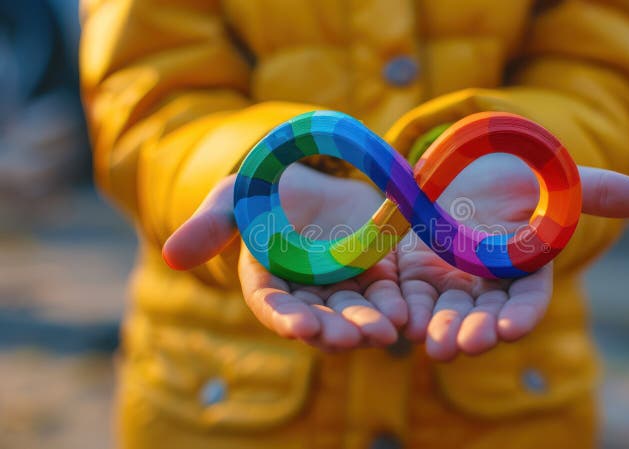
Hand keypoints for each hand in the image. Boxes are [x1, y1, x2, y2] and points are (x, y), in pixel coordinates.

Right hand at [162, 164, 405, 350]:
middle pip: (320, 316)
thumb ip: (209, 226)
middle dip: (336, 329)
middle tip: (355, 338)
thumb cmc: (261, 189)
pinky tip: (407, 313)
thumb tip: (170, 255)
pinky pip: (384, 291)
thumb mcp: (232, 199)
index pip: (274, 306)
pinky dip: (394, 303)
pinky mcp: (372, 271)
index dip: (287, 318)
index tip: (303, 327)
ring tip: (387, 332)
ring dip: (369, 323)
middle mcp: (304, 291)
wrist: (307, 176)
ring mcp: (340, 284)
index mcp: (267, 279)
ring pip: (355, 310)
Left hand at [397, 154, 628, 360]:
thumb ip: (591, 190)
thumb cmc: (515, 180)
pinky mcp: (417, 274)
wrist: (467, 172)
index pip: (527, 298)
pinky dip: (407, 309)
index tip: (512, 329)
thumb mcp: (550, 180)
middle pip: (485, 314)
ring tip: (436, 347)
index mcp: (524, 268)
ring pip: (447, 313)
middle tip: (468, 346)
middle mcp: (489, 285)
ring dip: (442, 331)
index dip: (521, 313)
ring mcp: (452, 283)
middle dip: (478, 331)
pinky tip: (402, 323)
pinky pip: (410, 295)